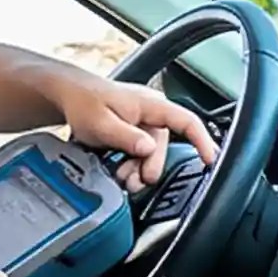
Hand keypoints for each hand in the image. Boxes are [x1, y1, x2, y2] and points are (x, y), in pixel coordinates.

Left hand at [54, 76, 218, 192]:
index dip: (202, 142)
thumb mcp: (101, 123)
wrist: (67, 95)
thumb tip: (149, 148)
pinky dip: (131, 164)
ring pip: (151, 153)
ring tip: (120, 177)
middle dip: (150, 167)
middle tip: (133, 181)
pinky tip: (117, 169)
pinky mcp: (134, 132)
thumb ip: (126, 137)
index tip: (210, 162)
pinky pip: (140, 153)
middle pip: (164, 146)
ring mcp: (143, 122)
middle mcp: (152, 112)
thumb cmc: (83, 103)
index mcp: (151, 104)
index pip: (187, 121)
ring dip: (138, 169)